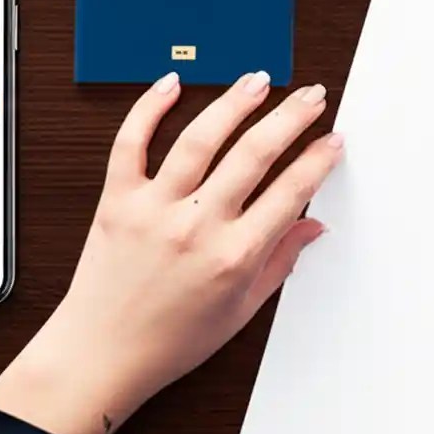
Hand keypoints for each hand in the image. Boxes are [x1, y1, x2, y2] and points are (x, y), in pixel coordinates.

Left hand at [0, 71, 343, 433]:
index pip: (290, 192)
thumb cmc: (169, 340)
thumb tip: (312, 226)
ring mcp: (154, 209)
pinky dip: (149, 108)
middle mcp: (196, 227)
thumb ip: (280, 261)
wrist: (102, 353)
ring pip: (200, 139)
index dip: (318, 160)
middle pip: (254, 154)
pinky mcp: (116, 200)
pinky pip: (131, 143)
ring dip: (234, 102)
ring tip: (257, 80)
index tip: (332, 140)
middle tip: (309, 97)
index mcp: (233, 256)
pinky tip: (171, 85)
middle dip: (291, 117)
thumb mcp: (241, 309)